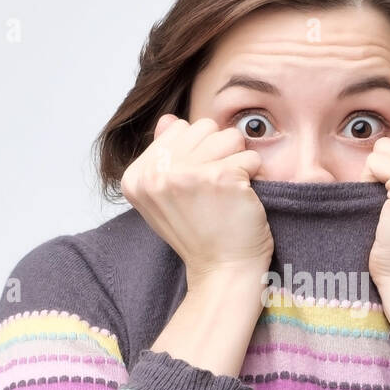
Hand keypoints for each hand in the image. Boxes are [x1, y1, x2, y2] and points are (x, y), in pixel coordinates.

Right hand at [121, 114, 272, 291]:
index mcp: (136, 176)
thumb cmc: (200, 233)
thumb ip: (164, 156)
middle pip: (204, 127)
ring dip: (238, 162)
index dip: (196, 152)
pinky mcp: (221, 177)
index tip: (196, 187)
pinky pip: (250, 157)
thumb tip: (168, 119)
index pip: (177, 128)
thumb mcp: (167, 196)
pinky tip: (241, 200)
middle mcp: (156, 174)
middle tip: (216, 190)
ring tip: (228, 192)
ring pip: (229, 136)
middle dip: (218, 152)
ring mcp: (187, 174)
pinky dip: (254, 177)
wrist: (222, 271)